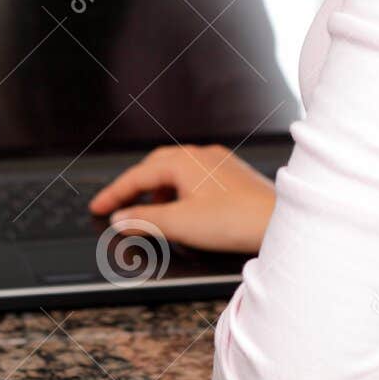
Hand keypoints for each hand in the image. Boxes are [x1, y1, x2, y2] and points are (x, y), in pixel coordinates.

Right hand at [88, 144, 275, 253]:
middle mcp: (199, 155)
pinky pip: (195, 177)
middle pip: (154, 167)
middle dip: (134, 187)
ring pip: (176, 171)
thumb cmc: (237, 220)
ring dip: (157, 191)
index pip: (137, 176)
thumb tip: (120, 218)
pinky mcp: (232, 175)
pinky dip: (179, 191)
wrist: (280, 222)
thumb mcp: (181, 224)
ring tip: (150, 213)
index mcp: (182, 161)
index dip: (114, 193)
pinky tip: (183, 209)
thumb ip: (145, 220)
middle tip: (118, 207)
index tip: (98, 207)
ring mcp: (218, 163)